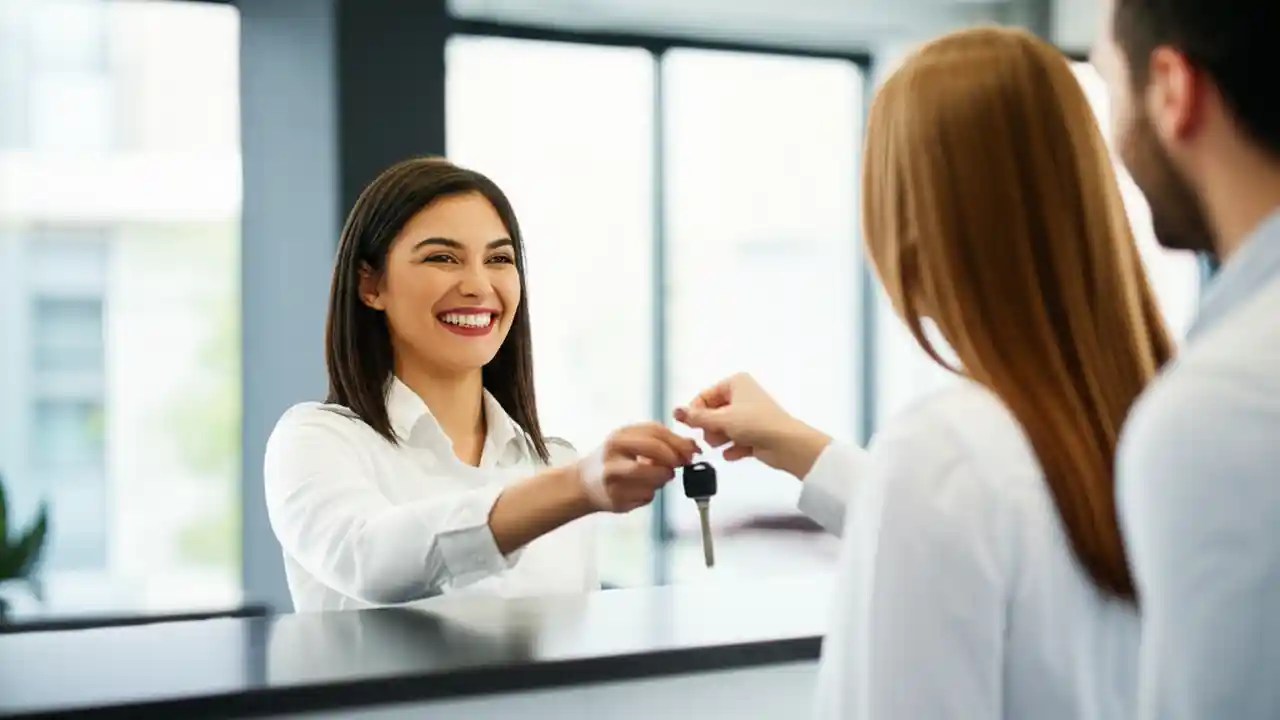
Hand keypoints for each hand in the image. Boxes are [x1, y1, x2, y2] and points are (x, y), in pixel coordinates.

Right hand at [576, 423, 699, 512]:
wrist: (583, 483)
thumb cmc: (613, 459)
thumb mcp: (630, 441)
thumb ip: (659, 440)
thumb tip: (693, 446)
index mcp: (618, 437)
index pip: (656, 432)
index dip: (678, 442)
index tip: (691, 451)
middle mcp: (613, 455)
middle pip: (655, 451)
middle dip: (673, 459)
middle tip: (678, 465)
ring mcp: (613, 479)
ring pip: (654, 478)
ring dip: (663, 478)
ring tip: (656, 477)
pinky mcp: (616, 501)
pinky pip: (647, 497)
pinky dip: (651, 493)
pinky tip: (640, 489)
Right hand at [673, 373, 830, 478]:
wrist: (787, 445)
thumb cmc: (756, 424)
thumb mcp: (721, 419)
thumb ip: (697, 418)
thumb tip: (676, 411)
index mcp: (735, 383)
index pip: (704, 396)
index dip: (696, 412)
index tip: (692, 426)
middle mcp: (742, 396)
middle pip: (713, 413)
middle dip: (710, 428)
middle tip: (714, 436)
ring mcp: (749, 415)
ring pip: (723, 428)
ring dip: (721, 439)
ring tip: (726, 444)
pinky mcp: (755, 433)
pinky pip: (735, 441)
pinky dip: (733, 448)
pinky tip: (735, 452)